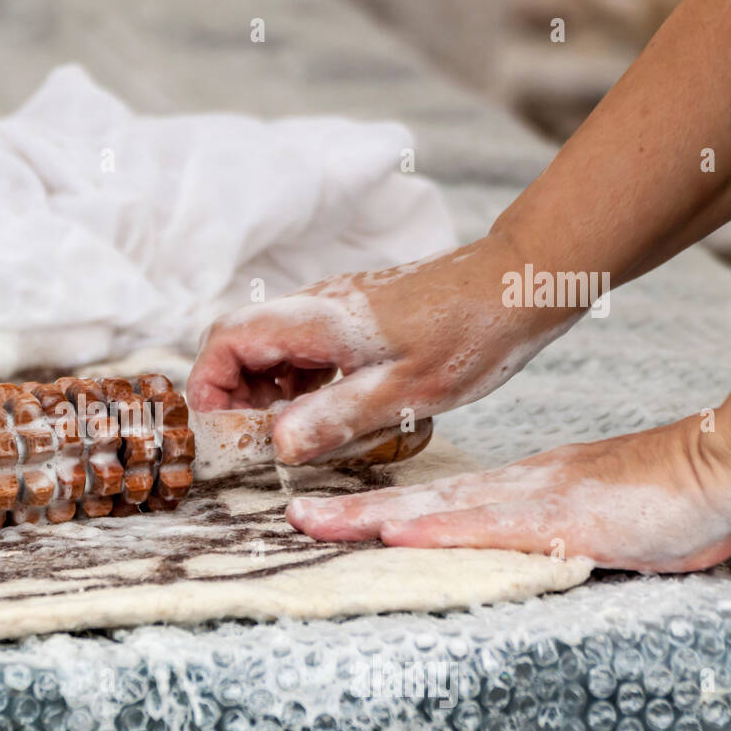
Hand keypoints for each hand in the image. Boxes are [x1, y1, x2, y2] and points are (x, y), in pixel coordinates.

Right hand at [186, 233, 581, 464]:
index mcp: (315, 319)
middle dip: (234, 396)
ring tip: (292, 435)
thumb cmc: (470, 333)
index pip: (225, 341)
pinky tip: (326, 412)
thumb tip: (276, 446)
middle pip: (239, 344)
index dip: (209, 387)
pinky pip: (304, 349)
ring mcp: (334, 311)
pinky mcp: (355, 318)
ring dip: (266, 393)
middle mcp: (315, 307)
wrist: (520, 284)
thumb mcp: (403, 392)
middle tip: (257, 443)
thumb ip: (333, 418)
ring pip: (271, 348)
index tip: (223, 433)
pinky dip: (298, 383)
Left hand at [285, 416, 730, 572]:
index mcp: (508, 493)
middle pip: (414, 502)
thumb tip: (501, 546)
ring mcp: (527, 503)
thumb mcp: (578, 519)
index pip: (428, 501)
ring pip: (434, 510)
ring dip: (371, 519)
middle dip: (349, 513)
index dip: (373, 509)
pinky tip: (401, 532)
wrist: (707, 470)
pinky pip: (488, 527)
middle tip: (292, 516)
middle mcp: (505, 492)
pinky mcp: (557, 520)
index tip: (324, 515)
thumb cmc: (651, 498)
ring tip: (315, 522)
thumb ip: (536, 532)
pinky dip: (442, 529)